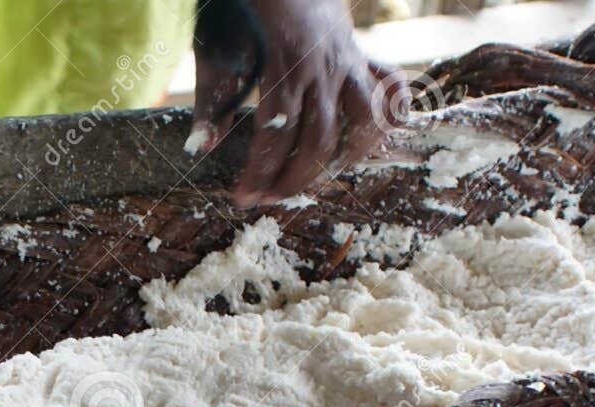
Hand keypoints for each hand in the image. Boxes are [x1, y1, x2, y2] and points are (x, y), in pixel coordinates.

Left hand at [191, 0, 405, 205]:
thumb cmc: (243, 6)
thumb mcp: (216, 48)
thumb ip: (212, 98)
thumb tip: (203, 147)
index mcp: (286, 65)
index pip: (276, 134)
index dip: (261, 172)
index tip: (244, 199)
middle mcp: (324, 67)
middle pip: (320, 139)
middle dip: (295, 178)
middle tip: (271, 199)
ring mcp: (349, 59)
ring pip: (366, 120)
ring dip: (345, 157)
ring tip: (318, 177)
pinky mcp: (361, 52)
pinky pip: (391, 86)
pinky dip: (390, 114)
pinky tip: (370, 138)